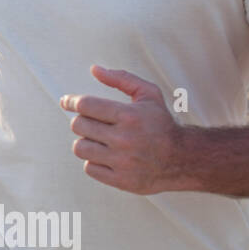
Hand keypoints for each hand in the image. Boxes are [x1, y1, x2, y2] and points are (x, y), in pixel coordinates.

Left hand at [60, 64, 183, 194]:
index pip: (85, 105)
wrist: (182, 159)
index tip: (66, 102)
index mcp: (129, 116)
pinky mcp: (121, 180)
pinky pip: (89, 168)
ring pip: (80, 148)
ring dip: (86, 141)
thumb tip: (94, 69)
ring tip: (99, 140)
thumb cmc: (161, 124)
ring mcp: (122, 162)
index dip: (71, 101)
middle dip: (81, 121)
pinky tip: (107, 156)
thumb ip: (121, 78)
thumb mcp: (148, 94)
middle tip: (93, 122)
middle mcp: (124, 139)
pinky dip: (94, 161)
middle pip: (79, 126)